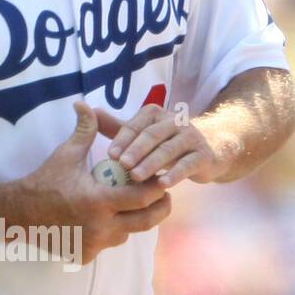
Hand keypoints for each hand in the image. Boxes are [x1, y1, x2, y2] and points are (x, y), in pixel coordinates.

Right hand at [14, 102, 171, 264]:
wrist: (18, 212)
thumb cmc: (45, 181)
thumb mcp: (66, 154)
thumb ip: (83, 131)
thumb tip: (84, 104)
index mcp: (100, 201)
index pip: (144, 197)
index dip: (158, 187)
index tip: (161, 178)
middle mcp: (101, 227)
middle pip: (147, 221)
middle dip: (159, 208)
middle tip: (162, 196)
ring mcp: (94, 244)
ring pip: (128, 234)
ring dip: (132, 221)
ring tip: (130, 206)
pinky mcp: (85, 255)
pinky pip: (108, 244)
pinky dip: (110, 233)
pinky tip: (102, 221)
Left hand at [105, 103, 233, 187]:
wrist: (205, 153)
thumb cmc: (163, 143)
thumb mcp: (140, 134)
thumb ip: (116, 126)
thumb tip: (89, 110)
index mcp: (155, 113)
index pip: (136, 125)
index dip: (122, 140)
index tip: (110, 155)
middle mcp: (174, 121)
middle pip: (152, 135)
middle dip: (136, 150)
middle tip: (122, 165)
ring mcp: (191, 137)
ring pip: (169, 149)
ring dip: (152, 163)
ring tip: (137, 177)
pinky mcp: (203, 155)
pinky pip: (188, 164)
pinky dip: (175, 174)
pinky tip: (162, 185)